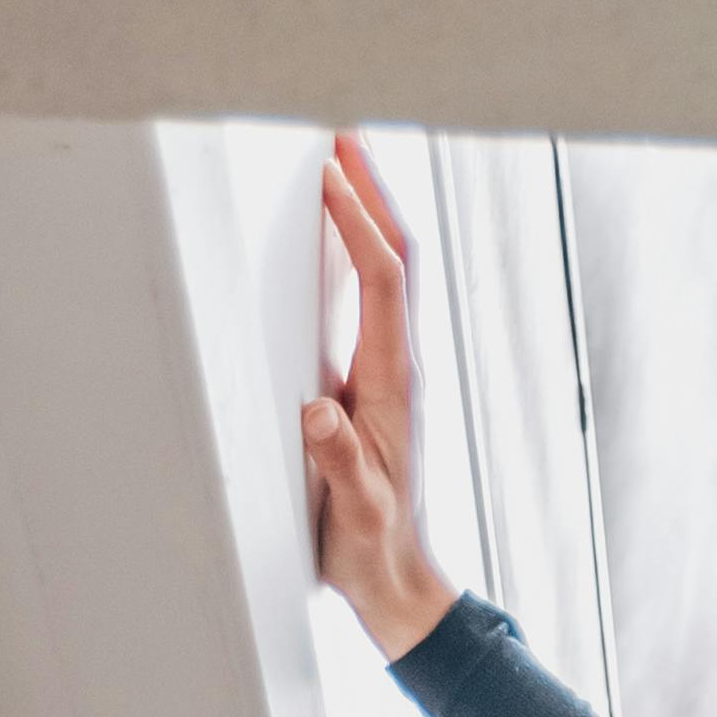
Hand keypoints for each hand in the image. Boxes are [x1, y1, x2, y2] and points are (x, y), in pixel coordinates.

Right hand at [302, 133, 458, 662]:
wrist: (399, 583)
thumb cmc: (373, 549)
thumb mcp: (357, 511)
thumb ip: (339, 462)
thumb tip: (318, 410)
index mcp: (393, 384)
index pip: (384, 281)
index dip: (360, 222)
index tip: (332, 172)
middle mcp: (397, 367)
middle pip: (396, 259)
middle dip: (373, 192)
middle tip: (343, 133)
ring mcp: (388, 373)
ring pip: (387, 274)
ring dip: (369, 215)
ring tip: (341, 161)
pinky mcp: (372, 385)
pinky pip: (370, 301)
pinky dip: (357, 254)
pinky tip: (336, 237)